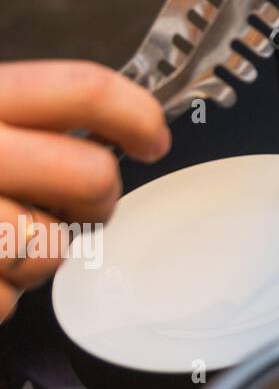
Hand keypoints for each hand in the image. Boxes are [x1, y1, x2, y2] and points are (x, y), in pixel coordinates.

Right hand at [0, 61, 169, 319]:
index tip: (154, 139)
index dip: (137, 114)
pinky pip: (6, 300)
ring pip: (51, 245)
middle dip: (99, 201)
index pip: (82, 88)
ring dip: (36, 257)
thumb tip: (108, 133)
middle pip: (91, 175)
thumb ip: (21, 121)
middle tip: (80, 207)